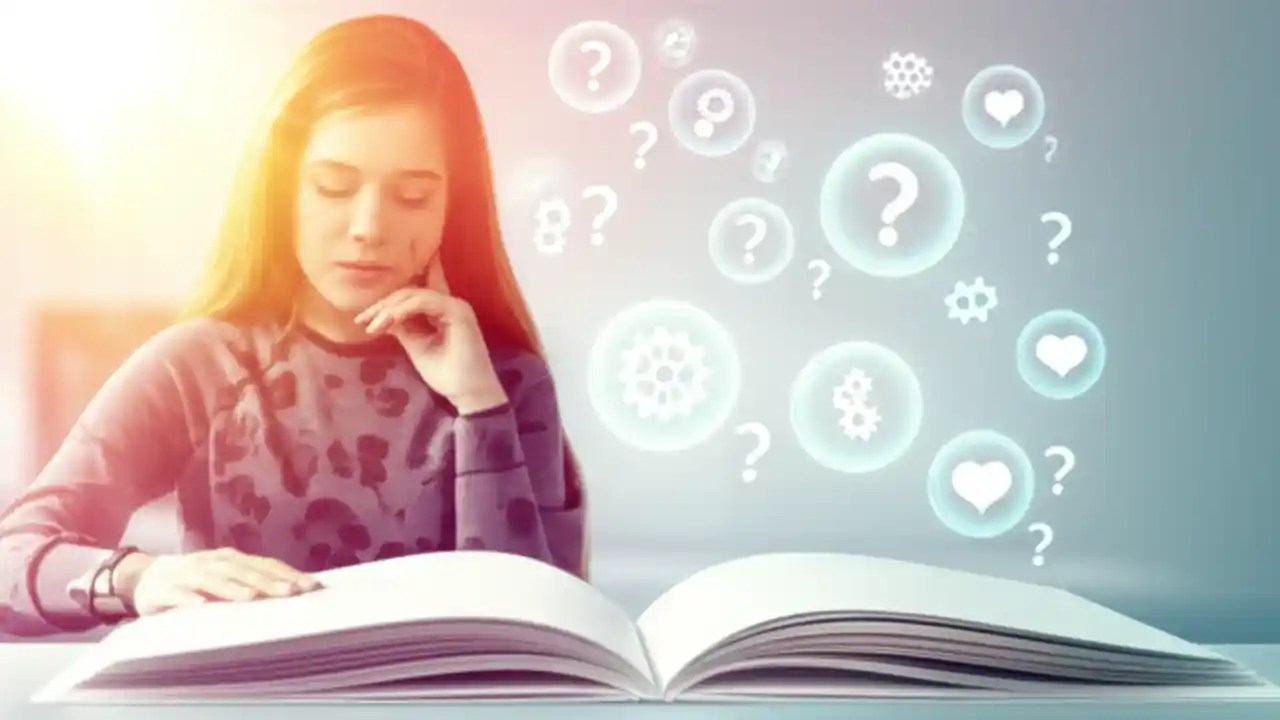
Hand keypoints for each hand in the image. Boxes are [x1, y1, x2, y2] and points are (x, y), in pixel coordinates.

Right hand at [119, 548, 322, 616]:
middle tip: (291, 592)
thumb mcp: (224, 576)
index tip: (311, 586)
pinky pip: (177, 594)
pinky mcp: (163, 590)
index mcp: (231, 559)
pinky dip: (189, 599)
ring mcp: (187, 573)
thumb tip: (292, 589)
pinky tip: (201, 606)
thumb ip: (251, 581)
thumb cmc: (195, 581)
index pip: (264, 565)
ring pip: (213, 579)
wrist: (144, 577)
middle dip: (268, 581)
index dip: (287, 574)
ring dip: (232, 588)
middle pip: (244, 570)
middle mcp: (212, 562)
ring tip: (251, 597)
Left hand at [353, 257, 507, 413]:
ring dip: (389, 309)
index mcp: (443, 311)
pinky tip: (388, 322)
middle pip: (408, 293)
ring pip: (413, 295)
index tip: (363, 320)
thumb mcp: (417, 347)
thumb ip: (404, 329)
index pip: (411, 297)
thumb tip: (383, 319)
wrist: (471, 394)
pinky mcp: (457, 312)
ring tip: (372, 326)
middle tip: (361, 320)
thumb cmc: (448, 375)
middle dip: (382, 305)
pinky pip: (423, 302)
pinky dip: (402, 310)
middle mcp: (450, 303)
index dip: (386, 303)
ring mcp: (455, 306)